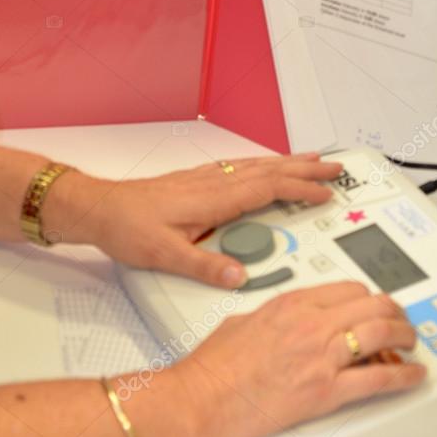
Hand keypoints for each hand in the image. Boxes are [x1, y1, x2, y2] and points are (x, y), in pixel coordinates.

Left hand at [78, 152, 342, 288]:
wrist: (100, 208)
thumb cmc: (128, 228)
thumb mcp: (164, 255)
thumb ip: (203, 266)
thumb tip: (239, 276)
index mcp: (212, 198)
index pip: (267, 188)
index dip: (300, 187)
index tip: (327, 191)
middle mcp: (212, 182)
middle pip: (268, 169)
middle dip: (305, 167)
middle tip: (337, 166)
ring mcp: (205, 179)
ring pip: (256, 165)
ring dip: (288, 162)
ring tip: (312, 160)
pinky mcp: (195, 181)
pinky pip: (241, 167)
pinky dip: (263, 165)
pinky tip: (265, 167)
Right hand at [171, 281, 425, 436]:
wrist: (205, 398)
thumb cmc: (214, 365)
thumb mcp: (242, 320)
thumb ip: (270, 316)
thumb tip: (280, 322)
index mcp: (289, 303)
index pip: (346, 288)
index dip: (366, 296)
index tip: (371, 303)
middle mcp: (309, 324)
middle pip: (371, 304)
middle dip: (391, 310)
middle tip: (398, 318)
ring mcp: (321, 356)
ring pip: (381, 332)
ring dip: (403, 334)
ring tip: (409, 340)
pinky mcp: (326, 391)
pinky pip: (378, 379)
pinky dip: (403, 376)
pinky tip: (411, 374)